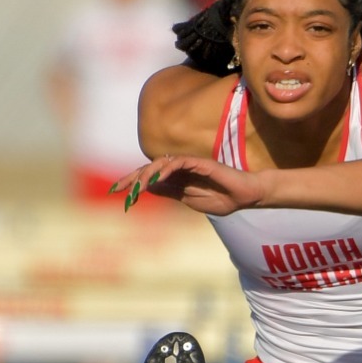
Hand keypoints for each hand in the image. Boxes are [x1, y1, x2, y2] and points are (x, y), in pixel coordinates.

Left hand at [112, 155, 265, 215]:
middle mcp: (180, 168)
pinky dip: (165, 169)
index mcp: (177, 178)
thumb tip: (149, 187)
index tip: (116, 192)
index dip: (132, 182)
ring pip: (160, 163)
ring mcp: (189, 164)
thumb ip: (171, 192)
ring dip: (146, 175)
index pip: (149, 176)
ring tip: (137, 188)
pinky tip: (156, 178)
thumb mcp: (190, 200)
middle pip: (149, 168)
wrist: (245, 197)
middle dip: (132, 178)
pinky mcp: (199, 162)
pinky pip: (177, 162)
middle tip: (120, 190)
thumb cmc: (222, 199)